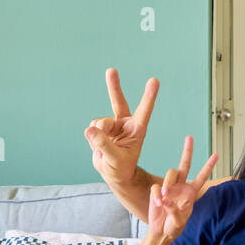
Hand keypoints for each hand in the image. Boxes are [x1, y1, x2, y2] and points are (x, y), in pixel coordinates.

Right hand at [85, 68, 157, 185]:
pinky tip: (98, 146)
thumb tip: (90, 129)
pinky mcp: (100, 129)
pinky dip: (92, 139)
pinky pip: (91, 129)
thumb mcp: (115, 160)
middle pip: (119, 102)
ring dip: (98, 134)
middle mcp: (125, 124)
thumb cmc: (121, 168)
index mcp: (137, 129)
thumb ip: (104, 145)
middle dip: (114, 86)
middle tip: (111, 70)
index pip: (144, 110)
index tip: (154, 80)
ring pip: (99, 122)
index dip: (149, 96)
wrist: (113, 174)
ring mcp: (112, 125)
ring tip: (102, 147)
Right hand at [149, 136, 218, 241]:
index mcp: (191, 193)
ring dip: (168, 183)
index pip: (201, 177)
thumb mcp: (179, 222)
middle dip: (188, 151)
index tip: (216, 155)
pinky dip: (157, 196)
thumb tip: (167, 199)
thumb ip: (175, 211)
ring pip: (170, 173)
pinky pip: (157, 187)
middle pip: (185, 165)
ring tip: (164, 199)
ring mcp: (169, 187)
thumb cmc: (174, 227)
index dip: (208, 166)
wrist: (161, 232)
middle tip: (190, 137)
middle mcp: (181, 187)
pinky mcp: (157, 191)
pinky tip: (158, 204)